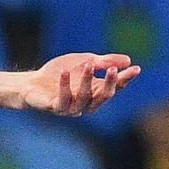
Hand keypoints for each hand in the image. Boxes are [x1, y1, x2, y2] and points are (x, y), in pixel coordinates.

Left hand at [20, 53, 139, 115]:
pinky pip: (63, 99)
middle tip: (112, 69)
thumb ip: (103, 61)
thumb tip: (128, 60)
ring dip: (87, 81)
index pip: (115, 87)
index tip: (136, 68)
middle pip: (104, 95)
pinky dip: (65, 86)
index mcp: (96, 92)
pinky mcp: (56, 108)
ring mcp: (72, 107)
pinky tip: (65, 72)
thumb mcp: (83, 61)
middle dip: (110, 83)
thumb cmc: (61, 72)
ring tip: (89, 64)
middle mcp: (87, 103)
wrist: (33, 82)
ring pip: (85, 97)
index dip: (125, 79)